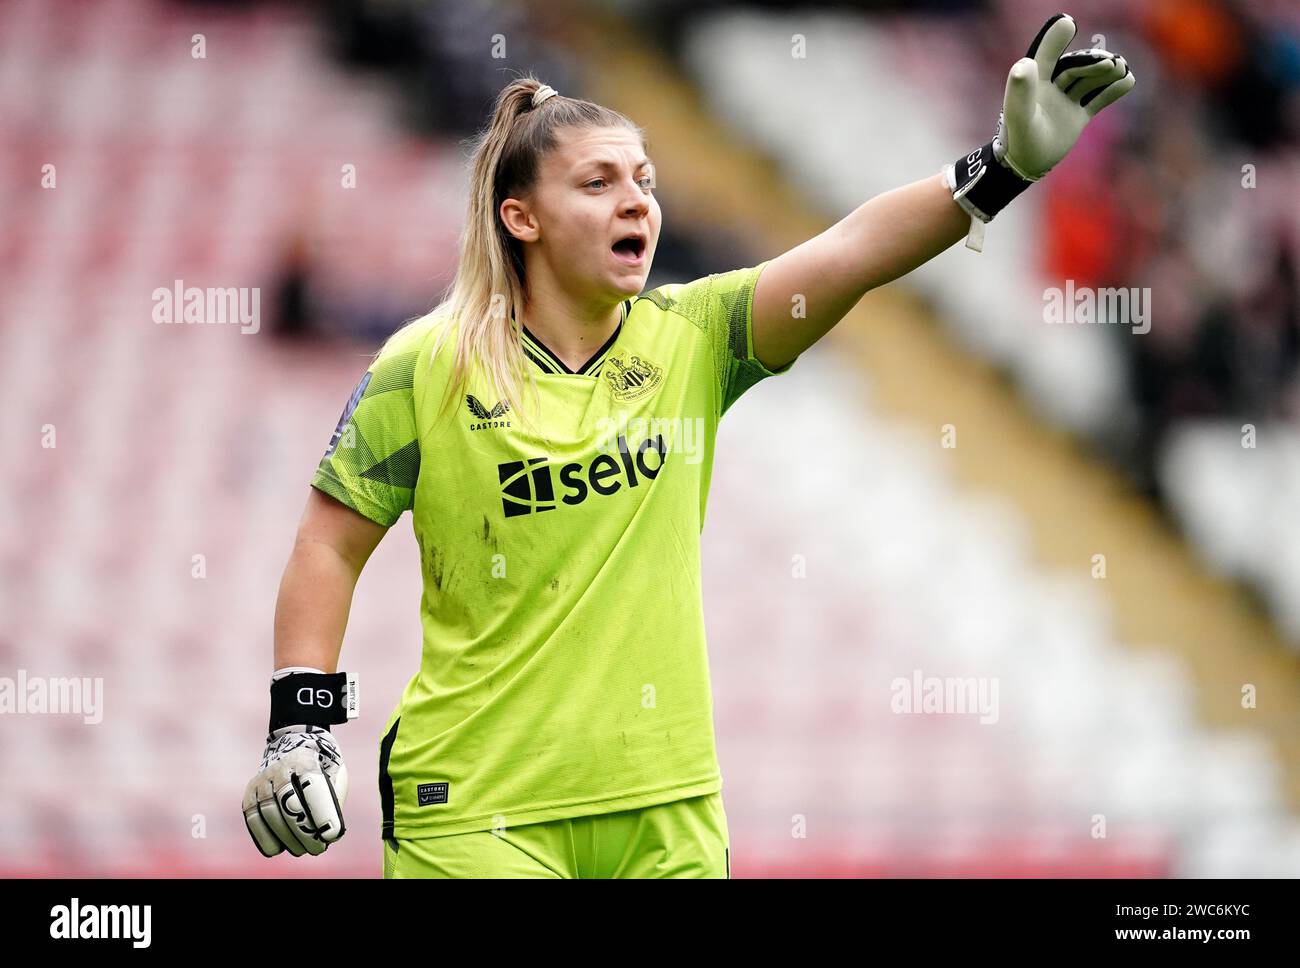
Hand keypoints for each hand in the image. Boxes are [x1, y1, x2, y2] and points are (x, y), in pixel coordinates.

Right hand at [242, 724, 348, 856]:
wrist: (292, 744)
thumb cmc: (321, 765)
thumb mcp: (335, 772)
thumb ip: (334, 799)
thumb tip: (330, 833)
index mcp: (304, 758)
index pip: (313, 786)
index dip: (322, 812)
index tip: (332, 833)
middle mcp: (279, 767)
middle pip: (289, 803)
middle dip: (305, 831)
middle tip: (319, 847)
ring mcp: (262, 780)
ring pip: (270, 813)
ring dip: (287, 837)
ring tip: (303, 849)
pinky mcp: (250, 793)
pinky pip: (253, 819)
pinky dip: (265, 837)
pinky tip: (279, 847)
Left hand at [994, 13, 1135, 180]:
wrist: (1026, 165)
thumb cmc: (1018, 139)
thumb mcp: (1019, 115)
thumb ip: (1020, 91)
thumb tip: (1024, 63)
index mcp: (1034, 82)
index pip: (1047, 55)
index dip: (1056, 39)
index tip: (1067, 23)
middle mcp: (1051, 87)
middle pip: (1075, 68)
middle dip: (1093, 64)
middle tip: (1112, 62)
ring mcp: (1066, 100)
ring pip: (1089, 82)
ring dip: (1105, 74)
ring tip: (1121, 68)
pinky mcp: (1078, 115)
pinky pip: (1098, 99)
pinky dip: (1112, 91)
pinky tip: (1128, 81)